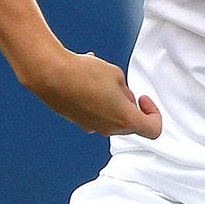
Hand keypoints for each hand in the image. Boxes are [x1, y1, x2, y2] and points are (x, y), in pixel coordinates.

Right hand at [20, 50, 160, 137]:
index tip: (144, 99)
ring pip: (111, 117)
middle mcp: (108, 128)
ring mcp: (91, 126)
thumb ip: (124, 90)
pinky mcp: (78, 121)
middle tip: (122, 87)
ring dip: (112, 101)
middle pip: (129, 123)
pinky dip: (96, 100)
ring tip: (101, 79)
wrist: (51, 75)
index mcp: (124, 119)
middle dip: (130, 105)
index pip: (153, 129)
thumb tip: (121, 97)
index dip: (154, 114)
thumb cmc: (83, 74)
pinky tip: (87, 80)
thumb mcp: (116, 75)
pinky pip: (94, 112)